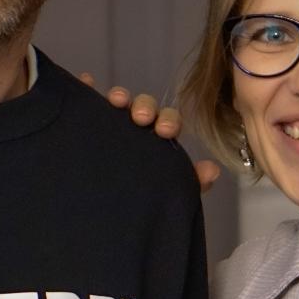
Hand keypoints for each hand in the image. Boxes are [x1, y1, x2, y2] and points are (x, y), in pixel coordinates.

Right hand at [77, 73, 221, 193]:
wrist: (108, 217)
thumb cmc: (141, 200)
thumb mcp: (168, 194)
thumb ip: (192, 183)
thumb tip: (212, 169)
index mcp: (158, 141)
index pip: (168, 123)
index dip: (168, 121)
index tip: (165, 131)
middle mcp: (136, 128)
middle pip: (145, 107)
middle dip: (145, 107)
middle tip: (141, 118)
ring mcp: (110, 124)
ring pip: (118, 101)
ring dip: (120, 95)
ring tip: (115, 101)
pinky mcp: (86, 123)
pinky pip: (86, 100)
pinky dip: (86, 87)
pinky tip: (86, 81)